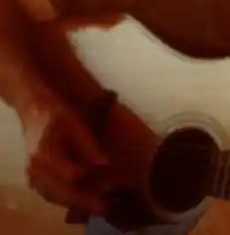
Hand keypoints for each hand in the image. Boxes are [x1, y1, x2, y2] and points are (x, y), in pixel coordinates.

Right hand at [18, 90, 109, 214]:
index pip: (71, 177)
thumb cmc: (58, 115)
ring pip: (55, 197)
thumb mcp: (76, 124)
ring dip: (75, 203)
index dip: (90, 184)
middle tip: (106, 206)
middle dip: (84, 201)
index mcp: (45, 154)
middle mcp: (36, 169)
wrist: (33, 111)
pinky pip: (50, 194)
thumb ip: (89, 145)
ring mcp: (33, 175)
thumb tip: (104, 164)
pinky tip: (82, 200)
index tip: (109, 188)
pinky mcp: (35, 179)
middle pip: (61, 192)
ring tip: (97, 206)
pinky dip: (66, 199)